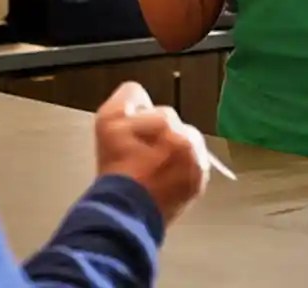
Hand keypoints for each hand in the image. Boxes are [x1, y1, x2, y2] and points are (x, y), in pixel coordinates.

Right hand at [95, 82, 209, 225]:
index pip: (155, 111)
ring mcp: (198, 163)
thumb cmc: (116, 168)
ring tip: (150, 170)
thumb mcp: (108, 119)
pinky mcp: (199, 184)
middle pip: (172, 129)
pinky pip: (190, 168)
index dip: (138, 125)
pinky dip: (178, 172)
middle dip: (157, 138)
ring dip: (170, 153)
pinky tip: (161, 180)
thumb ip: (127, 96)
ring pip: (183, 148)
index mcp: (168, 121)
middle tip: (138, 157)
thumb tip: (140, 95)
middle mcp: (188, 138)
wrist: (125, 211)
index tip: (129, 141)